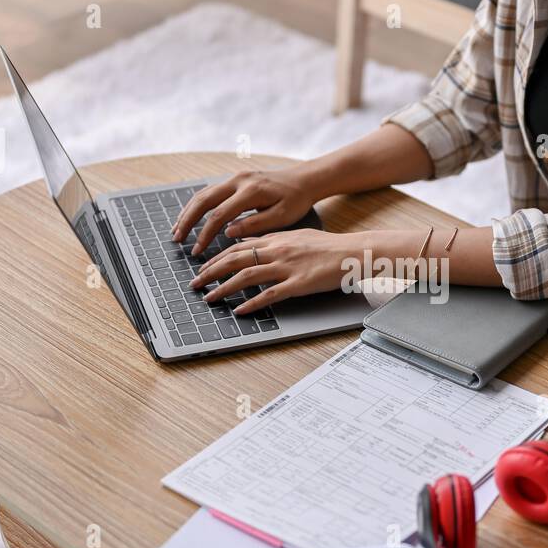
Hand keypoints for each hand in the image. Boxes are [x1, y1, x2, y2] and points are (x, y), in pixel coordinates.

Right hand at [171, 167, 315, 255]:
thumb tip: (228, 232)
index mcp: (250, 191)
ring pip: (203, 193)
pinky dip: (197, 205)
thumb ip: (255, 224)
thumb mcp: (282, 217)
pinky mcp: (235, 179)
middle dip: (187, 221)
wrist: (304, 179)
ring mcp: (235, 177)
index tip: (196, 250)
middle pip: (203, 200)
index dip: (205, 234)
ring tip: (177, 230)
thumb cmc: (296, 200)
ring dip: (188, 211)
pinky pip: (210, 191)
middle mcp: (239, 180)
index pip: (219, 215)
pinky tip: (191, 216)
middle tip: (177, 239)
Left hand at [189, 229, 367, 312]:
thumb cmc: (329, 246)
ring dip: (224, 288)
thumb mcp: (297, 236)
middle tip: (194, 283)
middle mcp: (277, 251)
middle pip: (234, 259)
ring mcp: (287, 267)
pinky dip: (252, 303)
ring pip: (246, 276)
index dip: (216, 258)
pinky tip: (240, 311)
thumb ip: (274, 241)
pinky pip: (270, 294)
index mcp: (276, 239)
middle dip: (210, 272)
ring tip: (209, 298)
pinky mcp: (298, 284)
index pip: (237, 246)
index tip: (202, 268)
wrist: (353, 252)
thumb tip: (252, 243)